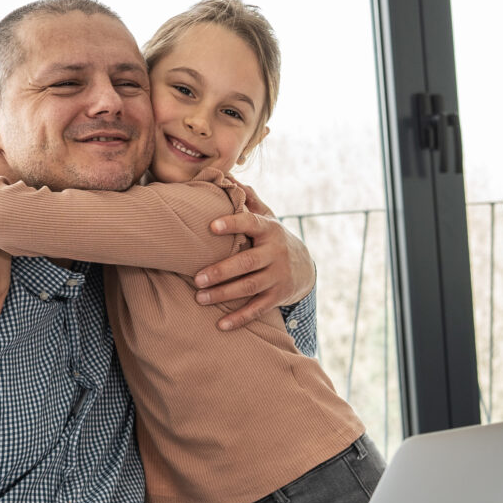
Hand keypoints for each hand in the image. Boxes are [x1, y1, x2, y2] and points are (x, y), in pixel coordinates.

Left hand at [193, 188, 315, 330]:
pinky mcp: (278, 296)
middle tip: (196, 278)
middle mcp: (275, 253)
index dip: (232, 223)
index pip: (251, 223)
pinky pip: (257, 308)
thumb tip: (229, 177)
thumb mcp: (267, 218)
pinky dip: (240, 318)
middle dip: (221, 271)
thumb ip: (249, 201)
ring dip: (224, 294)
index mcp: (269, 229)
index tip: (211, 226)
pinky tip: (221, 325)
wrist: (306, 267)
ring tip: (200, 298)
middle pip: (247, 262)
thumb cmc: (273, 239)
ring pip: (250, 287)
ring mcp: (278, 276)